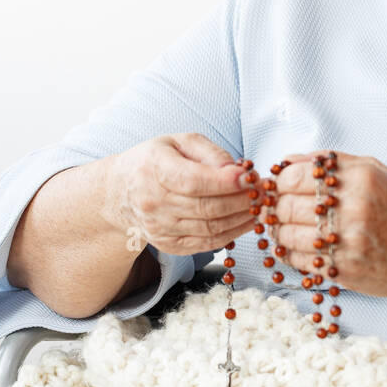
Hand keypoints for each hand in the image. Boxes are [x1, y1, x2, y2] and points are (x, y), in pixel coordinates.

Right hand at [102, 133, 256, 256]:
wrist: (123, 189)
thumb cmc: (157, 160)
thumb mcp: (181, 142)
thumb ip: (211, 152)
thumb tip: (237, 171)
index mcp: (155, 169)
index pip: (194, 181)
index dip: (226, 182)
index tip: (252, 177)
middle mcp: (153, 202)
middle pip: (206, 208)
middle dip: (242, 201)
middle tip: (264, 192)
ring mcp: (158, 227)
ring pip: (209, 229)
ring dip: (241, 219)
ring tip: (260, 206)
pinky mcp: (167, 244)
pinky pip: (204, 244)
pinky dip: (230, 235)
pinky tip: (246, 222)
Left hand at [271, 151, 386, 298]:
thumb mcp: (373, 170)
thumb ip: (330, 162)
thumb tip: (286, 162)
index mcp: (357, 178)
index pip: (293, 176)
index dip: (278, 182)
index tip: (278, 186)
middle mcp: (350, 208)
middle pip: (284, 205)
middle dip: (275, 207)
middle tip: (276, 208)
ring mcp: (345, 241)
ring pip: (285, 235)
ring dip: (279, 231)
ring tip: (286, 228)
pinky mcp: (341, 269)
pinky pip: (297, 259)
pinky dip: (290, 253)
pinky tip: (299, 246)